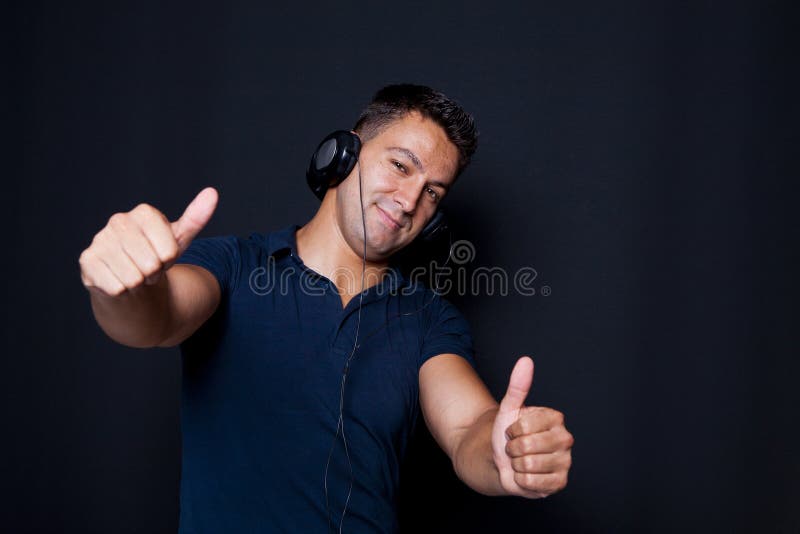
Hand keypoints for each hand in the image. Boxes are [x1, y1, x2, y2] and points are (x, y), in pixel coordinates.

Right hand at [79, 187, 217, 296]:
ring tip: (136, 273)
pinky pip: (116, 287)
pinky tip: (119, 279)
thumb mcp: (180, 239)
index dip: (169, 261)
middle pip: (151, 265)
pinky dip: (122, 290)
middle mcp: (118, 221)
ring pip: (133, 278)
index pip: (169, 251)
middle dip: (154, 274)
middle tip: (149, 268)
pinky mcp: (87, 260)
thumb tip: (212, 193)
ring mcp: (100, 240)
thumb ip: (197, 217)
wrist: (131, 276)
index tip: (163, 256)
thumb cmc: (157, 255)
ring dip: (138, 283)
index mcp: (144, 213)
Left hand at [491, 356, 573, 497]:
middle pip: (527, 446)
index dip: (513, 430)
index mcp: (556, 418)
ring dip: (517, 464)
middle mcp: (566, 439)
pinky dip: (521, 480)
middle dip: (513, 448)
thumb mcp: (509, 409)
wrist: (503, 460)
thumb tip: (526, 360)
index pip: (525, 426)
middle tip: (517, 448)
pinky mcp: (560, 482)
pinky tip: (526, 474)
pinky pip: (532, 482)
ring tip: (521, 460)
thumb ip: (518, 385)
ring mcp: (565, 462)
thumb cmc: (508, 434)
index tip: (515, 431)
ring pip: (528, 465)